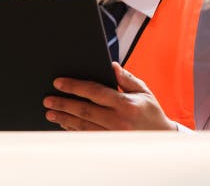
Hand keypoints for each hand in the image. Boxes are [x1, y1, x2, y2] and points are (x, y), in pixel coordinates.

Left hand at [42, 62, 175, 130]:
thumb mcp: (143, 91)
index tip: (58, 83)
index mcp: (126, 103)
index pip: (94, 92)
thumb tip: (111, 65)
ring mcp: (114, 135)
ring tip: (50, 113)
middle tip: (47, 100)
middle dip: (63, 104)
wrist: (162, 138)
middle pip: (84, 110)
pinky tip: (64, 124)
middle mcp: (119, 120)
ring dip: (64, 119)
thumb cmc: (150, 111)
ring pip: (83, 126)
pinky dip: (74, 130)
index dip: (74, 86)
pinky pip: (88, 136)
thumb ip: (126, 78)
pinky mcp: (110, 144)